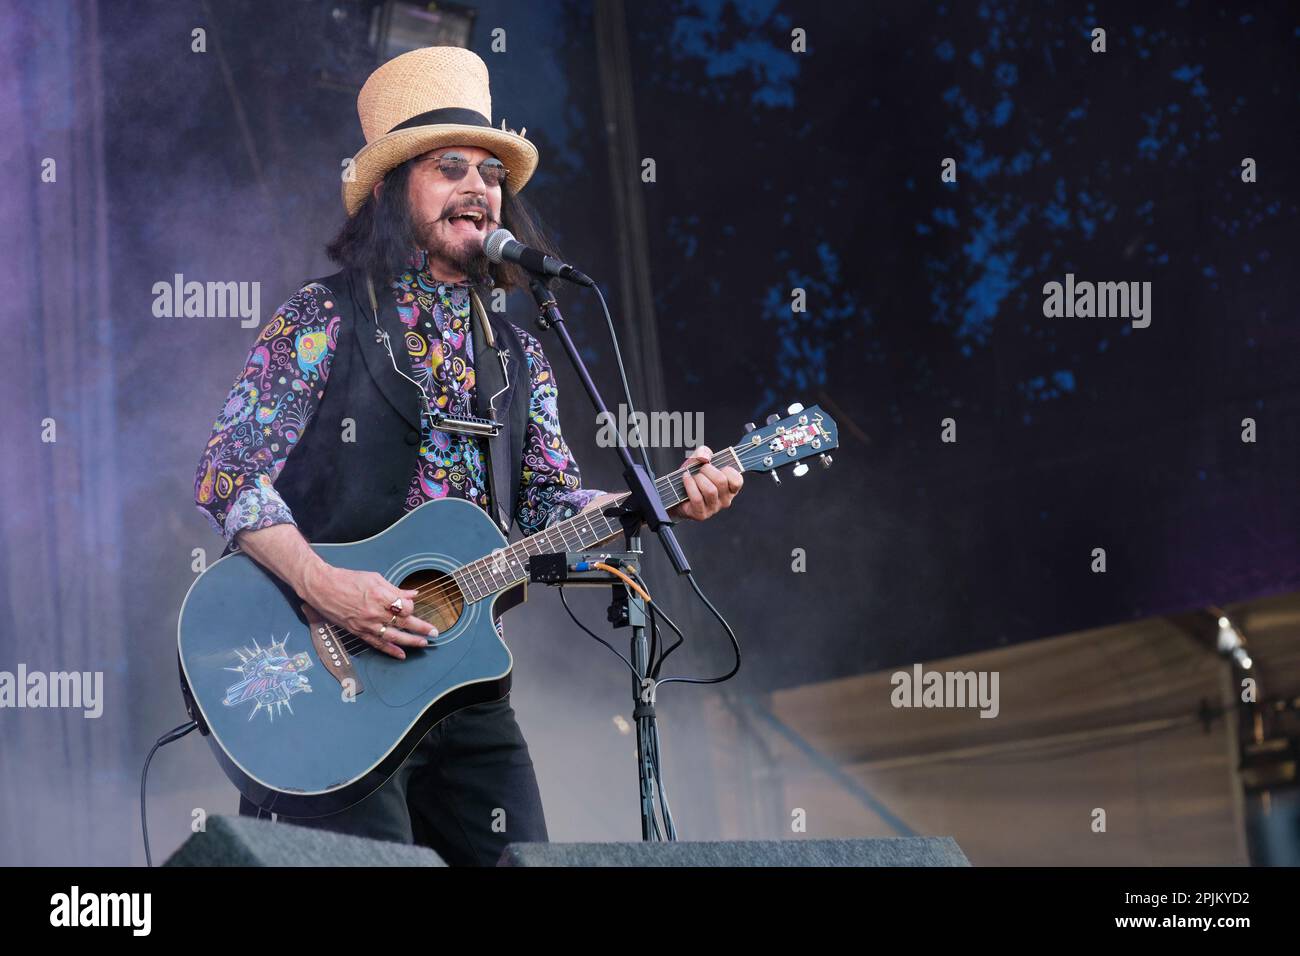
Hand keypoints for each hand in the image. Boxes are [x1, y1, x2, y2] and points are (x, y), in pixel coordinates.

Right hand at [300, 563, 437, 659]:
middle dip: (421, 628)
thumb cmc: (347, 579)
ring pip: (393, 636)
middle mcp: (374, 612)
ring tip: (424, 643)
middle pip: (403, 623)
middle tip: (435, 632)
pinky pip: (377, 643)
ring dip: (411, 641)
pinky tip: (402, 654)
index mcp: (379, 595)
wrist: (322, 588)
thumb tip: (413, 594)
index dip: (411, 607)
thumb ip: (395, 589)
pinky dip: (390, 650)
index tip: (412, 606)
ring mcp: (366, 624)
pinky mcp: (358, 631)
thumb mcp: (374, 578)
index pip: (404, 606)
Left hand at [669, 445, 742, 521]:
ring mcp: (714, 508)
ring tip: (692, 476)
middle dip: (707, 470)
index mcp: (730, 488)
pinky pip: (697, 498)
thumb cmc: (693, 476)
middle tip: (700, 469)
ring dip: (698, 479)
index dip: (726, 469)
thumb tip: (705, 457)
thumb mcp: (699, 460)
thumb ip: (704, 452)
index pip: (737, 480)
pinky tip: (686, 478)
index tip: (716, 467)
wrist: (675, 493)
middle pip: (721, 481)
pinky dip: (690, 485)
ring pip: (710, 490)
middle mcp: (725, 500)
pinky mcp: (701, 514)